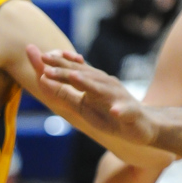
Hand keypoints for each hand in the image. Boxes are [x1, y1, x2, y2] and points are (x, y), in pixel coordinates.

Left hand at [26, 45, 159, 145]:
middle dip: (65, 69)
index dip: (58, 64)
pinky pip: (126, 111)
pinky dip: (121, 110)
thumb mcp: (83, 106)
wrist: (141, 126)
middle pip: (84, 75)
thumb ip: (65, 95)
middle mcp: (106, 85)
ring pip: (103, 89)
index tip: (40, 56)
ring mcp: (119, 98)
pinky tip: (115, 111)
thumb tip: (42, 80)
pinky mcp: (131, 113)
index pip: (74, 71)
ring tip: (73, 77)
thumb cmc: (109, 114)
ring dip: (89, 83)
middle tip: (46, 64)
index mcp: (93, 84)